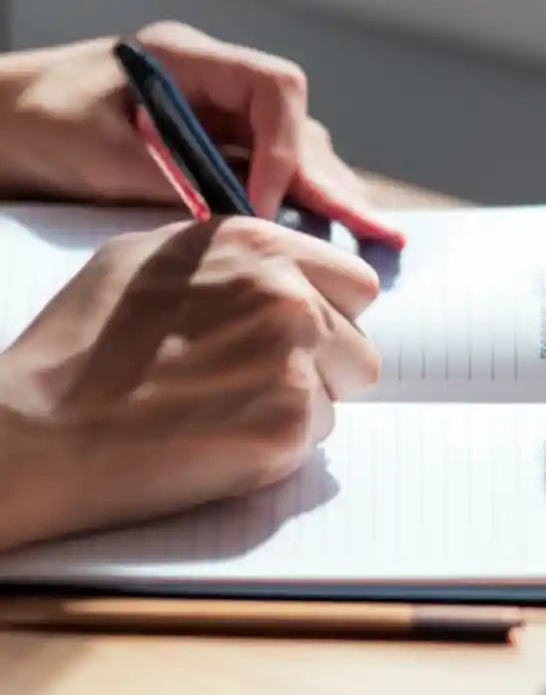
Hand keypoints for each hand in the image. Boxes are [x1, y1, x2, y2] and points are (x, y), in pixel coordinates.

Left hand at [0, 20, 403, 245]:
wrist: (0, 127)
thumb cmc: (39, 123)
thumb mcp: (106, 154)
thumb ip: (181, 181)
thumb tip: (246, 219)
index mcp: (192, 60)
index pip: (276, 88)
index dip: (286, 149)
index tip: (269, 206)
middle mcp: (217, 84)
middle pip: (297, 126)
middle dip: (331, 182)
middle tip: (375, 232)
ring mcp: (217, 115)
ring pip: (293, 151)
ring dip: (324, 194)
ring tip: (370, 235)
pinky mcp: (212, 149)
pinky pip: (268, 173)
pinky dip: (296, 203)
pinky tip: (327, 231)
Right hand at [0, 217, 378, 549]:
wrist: (39, 430)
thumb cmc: (81, 346)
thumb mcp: (147, 259)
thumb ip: (232, 257)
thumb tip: (284, 267)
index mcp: (260, 248)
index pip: (355, 283)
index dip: (329, 312)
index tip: (300, 334)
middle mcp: (288, 297)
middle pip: (357, 344)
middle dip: (321, 366)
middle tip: (254, 382)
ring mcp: (295, 363)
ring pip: (338, 394)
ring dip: (300, 407)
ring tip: (224, 408)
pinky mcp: (289, 428)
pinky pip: (312, 440)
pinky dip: (275, 446)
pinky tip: (216, 439)